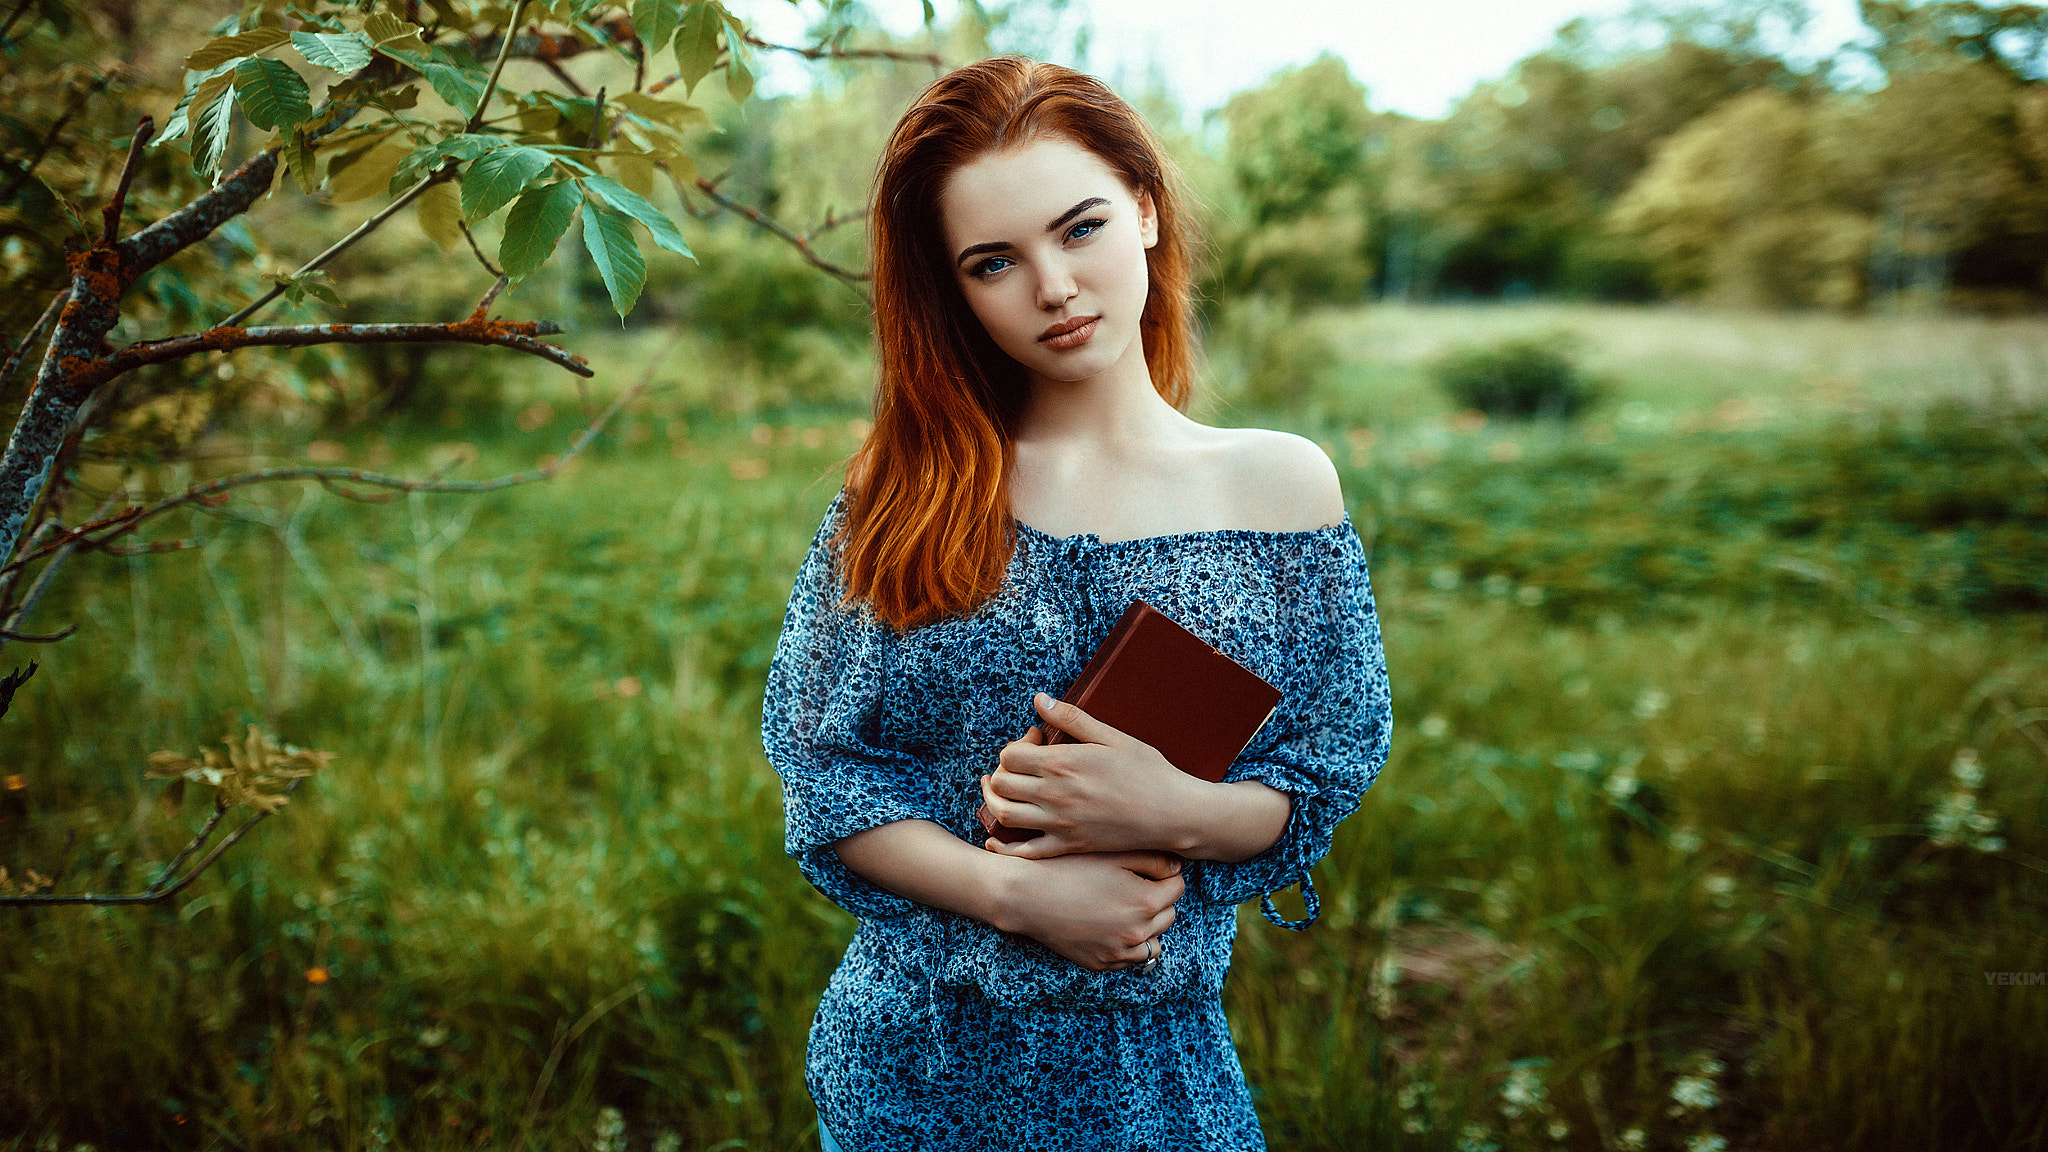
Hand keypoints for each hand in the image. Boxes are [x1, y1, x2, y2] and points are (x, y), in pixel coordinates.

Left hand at [980, 693, 1203, 858]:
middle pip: (1000, 782)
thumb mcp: (1112, 737)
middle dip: (1004, 771)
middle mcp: (1054, 794)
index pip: (1009, 755)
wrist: (1173, 813)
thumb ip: (1071, 718)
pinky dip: (1007, 846)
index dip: (1016, 746)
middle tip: (1024, 768)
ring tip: (1012, 793)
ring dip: (998, 801)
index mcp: (1062, 763)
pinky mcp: (1069, 846)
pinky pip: (1025, 852)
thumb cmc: (1148, 771)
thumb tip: (1039, 700)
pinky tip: (1004, 836)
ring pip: (1004, 814)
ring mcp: (1059, 823)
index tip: (1036, 744)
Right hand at [997, 850, 1182, 971]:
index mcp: (1145, 902)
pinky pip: (1129, 958)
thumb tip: (1177, 868)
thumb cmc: (1069, 868)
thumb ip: (1153, 860)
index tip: (1146, 869)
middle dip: (1158, 900)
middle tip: (1133, 885)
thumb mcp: (1113, 855)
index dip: (1164, 875)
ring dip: (1146, 926)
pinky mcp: (1100, 964)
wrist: (1026, 896)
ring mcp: (1118, 952)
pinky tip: (1108, 926)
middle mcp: (1136, 933)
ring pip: (1153, 942)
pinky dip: (1126, 944)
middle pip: (1168, 915)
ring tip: (1124, 909)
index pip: (1177, 888)